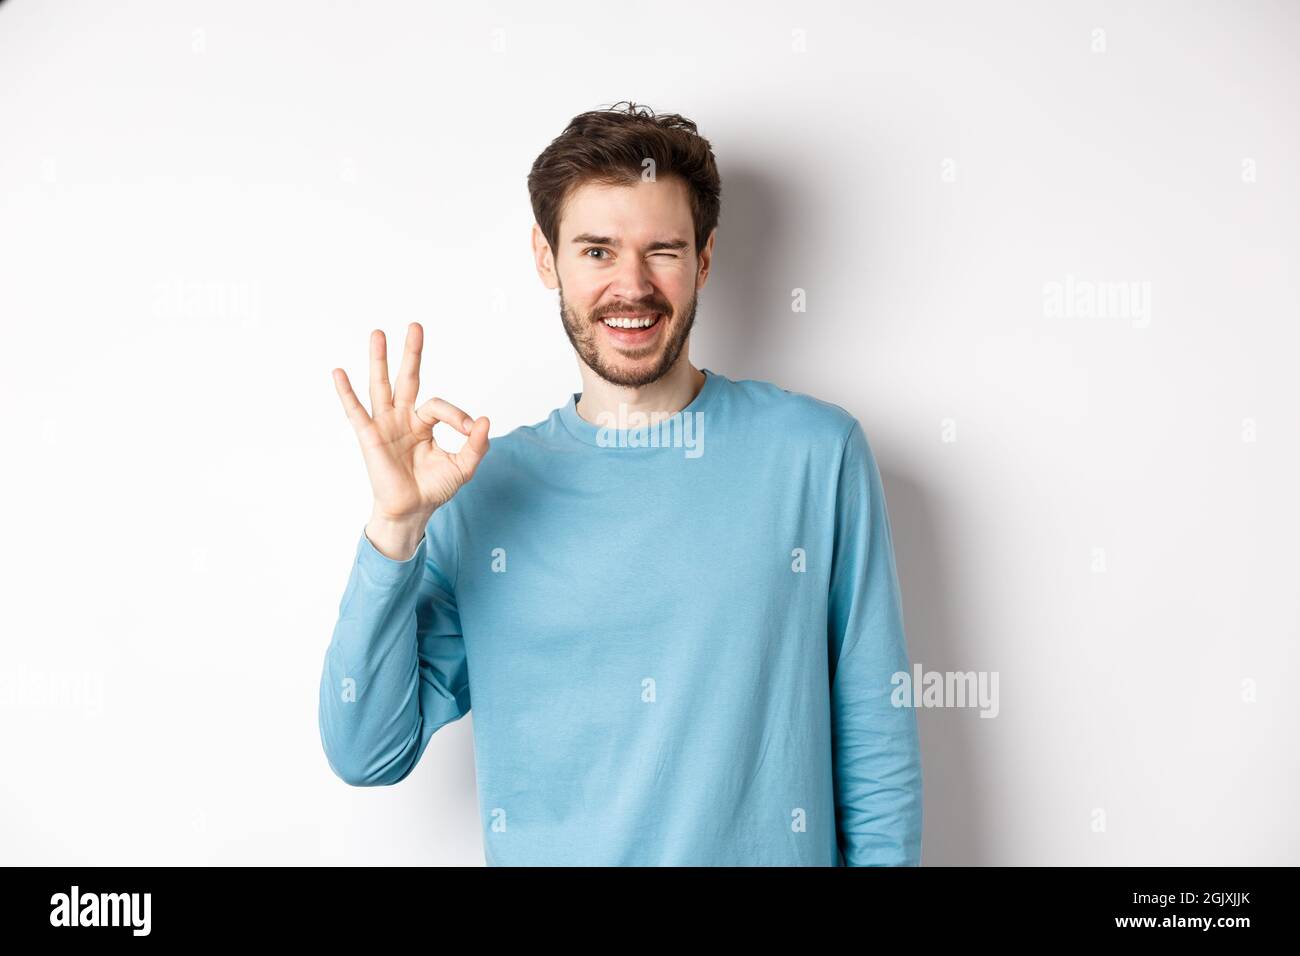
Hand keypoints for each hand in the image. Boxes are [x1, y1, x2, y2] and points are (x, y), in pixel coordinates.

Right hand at [333, 322, 489, 529]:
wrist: (412, 512)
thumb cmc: (433, 489)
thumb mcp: (463, 466)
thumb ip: (475, 444)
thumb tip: (485, 421)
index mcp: (423, 424)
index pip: (439, 406)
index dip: (457, 415)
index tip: (470, 430)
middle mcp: (402, 419)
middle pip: (406, 379)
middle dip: (411, 353)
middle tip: (415, 326)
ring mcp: (384, 425)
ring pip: (381, 386)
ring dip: (379, 360)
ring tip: (378, 333)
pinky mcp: (369, 437)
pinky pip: (356, 411)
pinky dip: (346, 392)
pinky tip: (339, 372)